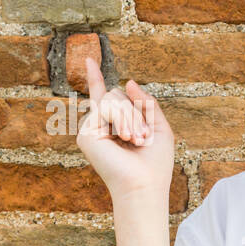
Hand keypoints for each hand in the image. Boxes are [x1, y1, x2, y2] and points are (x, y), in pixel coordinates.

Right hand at [76, 55, 173, 199]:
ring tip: (136, 140)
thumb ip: (146, 103)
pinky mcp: (86, 134)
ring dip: (131, 117)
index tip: (89, 61)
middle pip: (116, 95)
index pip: (105, 98)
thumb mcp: (159, 127)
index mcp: (116, 127)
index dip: (96, 79)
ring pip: (112, 98)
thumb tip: (128, 82)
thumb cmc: (154, 163)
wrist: (144, 184)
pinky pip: (106, 106)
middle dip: (135, 111)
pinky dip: (122, 119)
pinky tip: (125, 138)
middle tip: (142, 138)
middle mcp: (101, 127)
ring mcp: (91, 130)